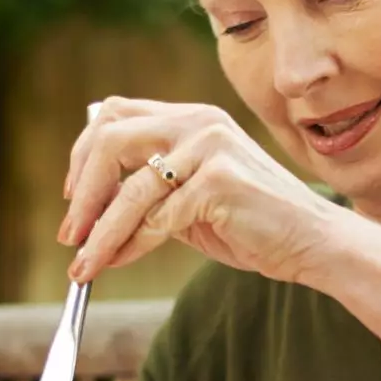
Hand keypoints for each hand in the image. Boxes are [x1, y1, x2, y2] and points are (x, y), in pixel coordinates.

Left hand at [60, 98, 338, 284]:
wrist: (311, 242)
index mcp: (191, 117)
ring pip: (130, 190)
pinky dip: (130, 245)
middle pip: (109, 139)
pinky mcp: (220, 182)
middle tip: (69, 234)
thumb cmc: (251, 222)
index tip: (73, 197)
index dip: (82, 154)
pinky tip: (120, 262)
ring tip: (84, 265)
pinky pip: (157, 219)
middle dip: (83, 192)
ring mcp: (210, 148)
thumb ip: (148, 188)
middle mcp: (199, 121)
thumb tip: (87, 204)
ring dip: (99, 233)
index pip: (114, 114)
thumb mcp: (190, 196)